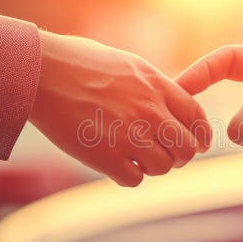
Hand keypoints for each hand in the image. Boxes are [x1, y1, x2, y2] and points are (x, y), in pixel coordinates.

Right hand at [30, 31, 210, 186]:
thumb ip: (153, 87)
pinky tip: (117, 165)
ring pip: (163, 167)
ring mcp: (129, 135)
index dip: (200, 135)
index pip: (197, 117)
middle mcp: (149, 111)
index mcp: (157, 86)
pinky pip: (135, 179)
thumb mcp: (128, 65)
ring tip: (136, 158)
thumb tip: (169, 102)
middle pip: (186, 148)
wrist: (41, 72)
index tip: (197, 143)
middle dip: (180, 155)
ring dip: (153, 166)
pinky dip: (129, 176)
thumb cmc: (78, 62)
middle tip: (165, 156)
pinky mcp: (106, 156)